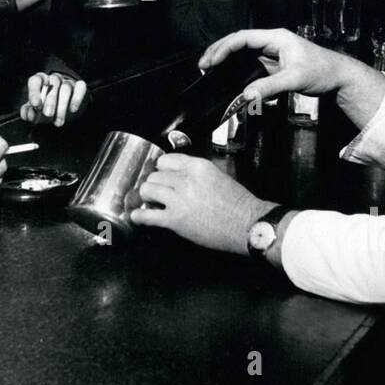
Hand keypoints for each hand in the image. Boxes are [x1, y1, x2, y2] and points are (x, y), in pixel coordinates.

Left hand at [20, 72, 87, 126]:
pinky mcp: (80, 87)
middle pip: (52, 84)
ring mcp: (68, 82)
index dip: (34, 92)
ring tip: (58, 122)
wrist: (65, 111)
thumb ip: (29, 113)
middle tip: (48, 114)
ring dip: (62, 105)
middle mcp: (54, 79)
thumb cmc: (47, 109)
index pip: (36, 81)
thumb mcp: (36, 112)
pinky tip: (72, 110)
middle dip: (50, 101)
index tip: (36, 105)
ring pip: (66, 87)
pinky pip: (80, 87)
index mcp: (40, 82)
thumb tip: (27, 114)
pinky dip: (77, 98)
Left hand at [132, 154, 265, 254]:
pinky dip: (139, 216)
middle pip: (155, 175)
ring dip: (146, 197)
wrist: (247, 224)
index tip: (161, 176)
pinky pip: (147, 215)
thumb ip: (196, 173)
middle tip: (157, 193)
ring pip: (147, 190)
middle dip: (154, 184)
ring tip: (149, 203)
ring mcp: (178, 199)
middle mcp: (185, 179)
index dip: (161, 169)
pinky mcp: (175, 220)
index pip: (166, 160)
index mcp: (197, 166)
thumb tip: (179, 176)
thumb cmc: (238, 202)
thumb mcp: (218, 175)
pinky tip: (137, 217)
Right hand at [200, 28, 384, 127]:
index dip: (224, 48)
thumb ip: (270, 87)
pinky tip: (226, 76)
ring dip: (225, 58)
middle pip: (238, 42)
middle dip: (219, 51)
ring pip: (242, 52)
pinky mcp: (273, 63)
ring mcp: (272, 52)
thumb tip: (245, 96)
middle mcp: (271, 41)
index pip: (242, 38)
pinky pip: (249, 63)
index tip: (211, 61)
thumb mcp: (295, 79)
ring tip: (208, 68)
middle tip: (203, 65)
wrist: (339, 77)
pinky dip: (235, 68)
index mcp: (276, 38)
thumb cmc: (321, 72)